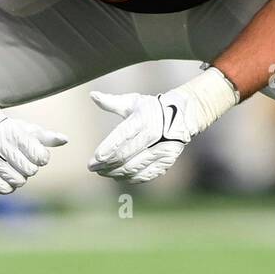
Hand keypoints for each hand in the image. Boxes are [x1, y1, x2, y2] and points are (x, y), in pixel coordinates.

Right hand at [0, 84, 66, 193]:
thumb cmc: (14, 133)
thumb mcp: (31, 131)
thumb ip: (48, 137)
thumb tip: (65, 140)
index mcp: (15, 134)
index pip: (40, 157)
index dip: (41, 157)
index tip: (35, 153)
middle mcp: (0, 145)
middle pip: (30, 170)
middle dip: (29, 167)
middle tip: (22, 158)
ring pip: (18, 181)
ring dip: (20, 176)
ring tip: (13, 166)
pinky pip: (5, 189)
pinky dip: (9, 185)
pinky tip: (5, 174)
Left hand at [88, 67, 238, 184]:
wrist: (182, 117)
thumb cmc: (151, 109)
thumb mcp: (133, 102)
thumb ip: (112, 102)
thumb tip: (93, 95)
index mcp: (144, 118)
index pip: (123, 136)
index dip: (108, 148)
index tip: (94, 158)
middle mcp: (154, 134)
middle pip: (126, 155)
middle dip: (106, 163)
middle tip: (92, 168)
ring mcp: (162, 150)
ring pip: (134, 167)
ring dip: (115, 172)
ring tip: (102, 172)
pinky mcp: (166, 162)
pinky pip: (145, 174)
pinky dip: (129, 178)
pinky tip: (118, 176)